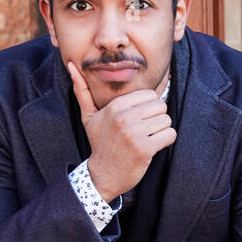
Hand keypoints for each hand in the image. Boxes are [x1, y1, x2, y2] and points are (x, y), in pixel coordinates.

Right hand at [67, 59, 175, 202]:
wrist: (102, 175)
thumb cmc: (99, 143)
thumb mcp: (88, 116)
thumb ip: (82, 91)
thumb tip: (72, 66)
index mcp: (115, 106)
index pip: (149, 94)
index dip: (148, 107)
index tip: (139, 119)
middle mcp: (124, 118)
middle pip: (160, 105)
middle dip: (157, 118)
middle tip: (146, 129)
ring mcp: (135, 134)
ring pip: (166, 120)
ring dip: (161, 130)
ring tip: (148, 138)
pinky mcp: (145, 149)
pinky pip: (170, 135)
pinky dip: (166, 141)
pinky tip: (153, 146)